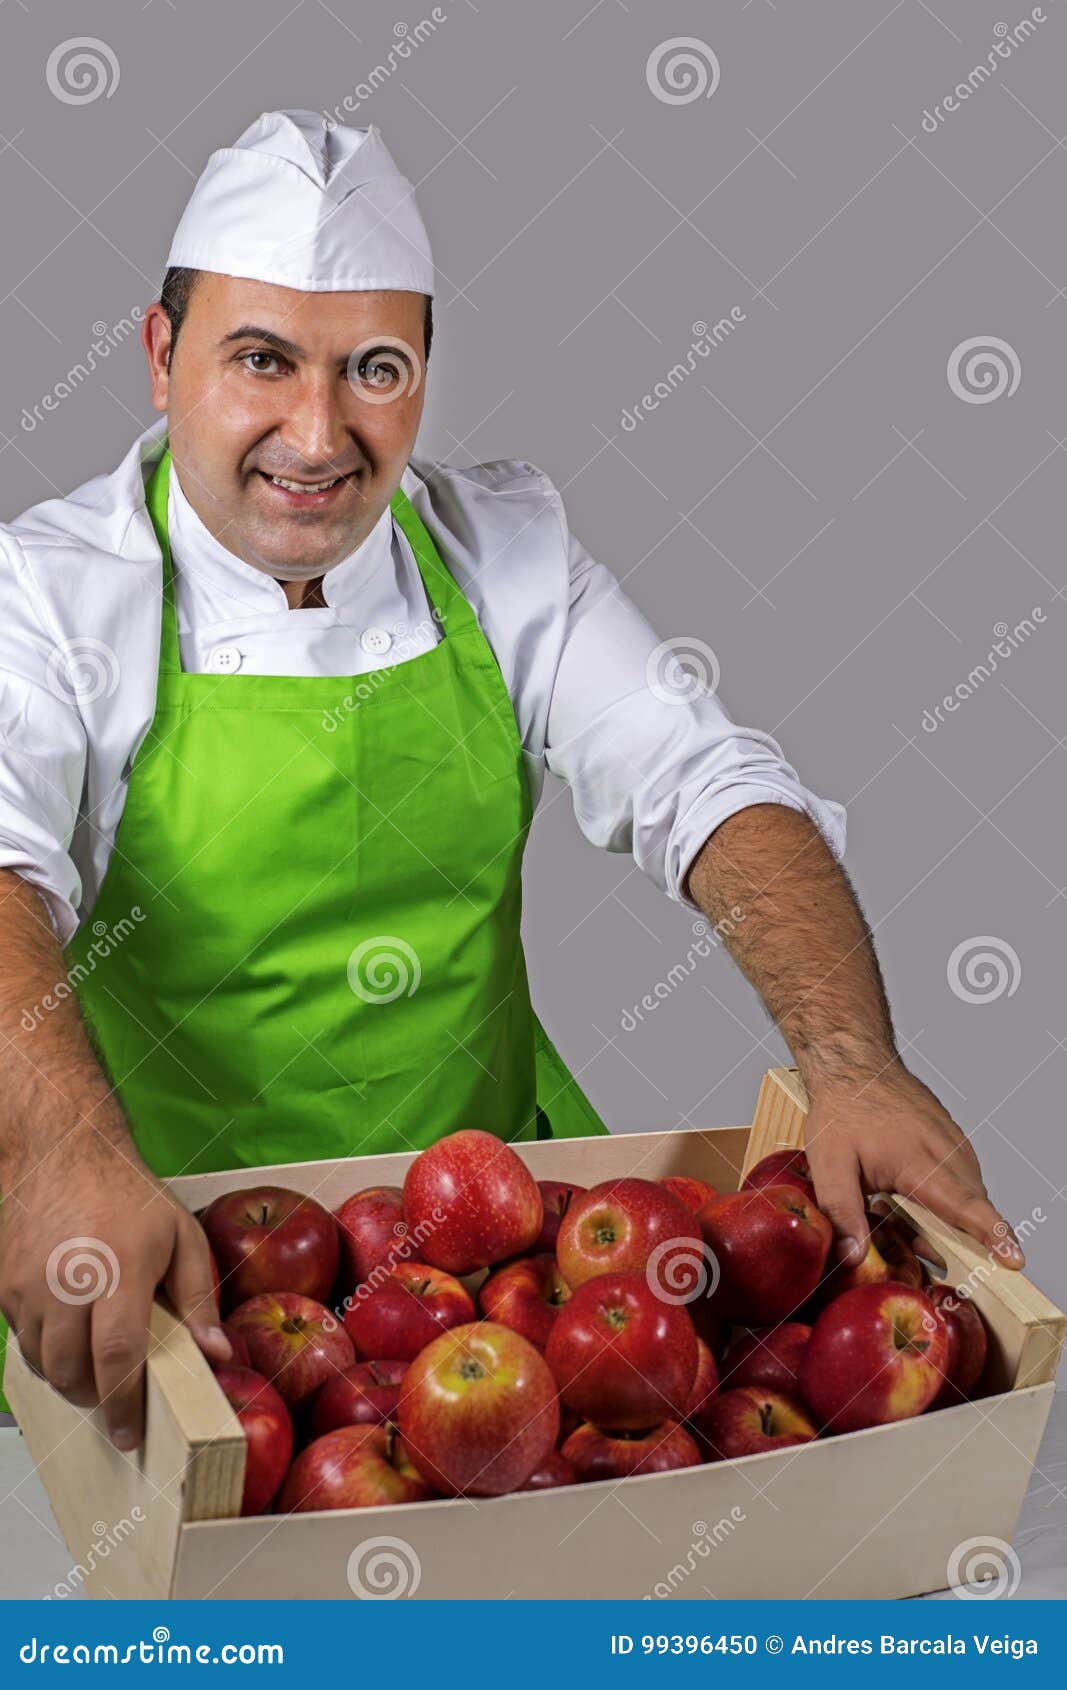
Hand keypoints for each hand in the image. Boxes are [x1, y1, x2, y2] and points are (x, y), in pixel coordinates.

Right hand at [0, 1132, 230, 1448]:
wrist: (62, 1154)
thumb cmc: (128, 1195)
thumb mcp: (181, 1236)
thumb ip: (198, 1299)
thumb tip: (218, 1354)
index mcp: (119, 1269)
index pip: (116, 1357)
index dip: (123, 1404)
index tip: (130, 1434)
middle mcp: (67, 1281)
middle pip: (72, 1372)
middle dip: (95, 1397)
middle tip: (116, 1398)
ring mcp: (28, 1285)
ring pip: (42, 1364)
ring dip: (68, 1377)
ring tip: (95, 1367)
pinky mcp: (4, 1286)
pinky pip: (20, 1341)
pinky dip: (44, 1352)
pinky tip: (68, 1335)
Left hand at [800, 1063, 1024, 1269]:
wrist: (854, 1064)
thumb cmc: (842, 1110)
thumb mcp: (828, 1164)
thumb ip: (842, 1212)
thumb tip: (855, 1256)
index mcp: (917, 1159)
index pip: (963, 1203)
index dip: (990, 1234)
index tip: (1013, 1257)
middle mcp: (945, 1149)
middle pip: (971, 1206)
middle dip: (962, 1239)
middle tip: (926, 1252)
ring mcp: (952, 1141)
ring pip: (967, 1192)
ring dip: (950, 1216)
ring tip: (908, 1218)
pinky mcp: (951, 1137)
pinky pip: (962, 1175)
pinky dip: (948, 1194)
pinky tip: (915, 1194)